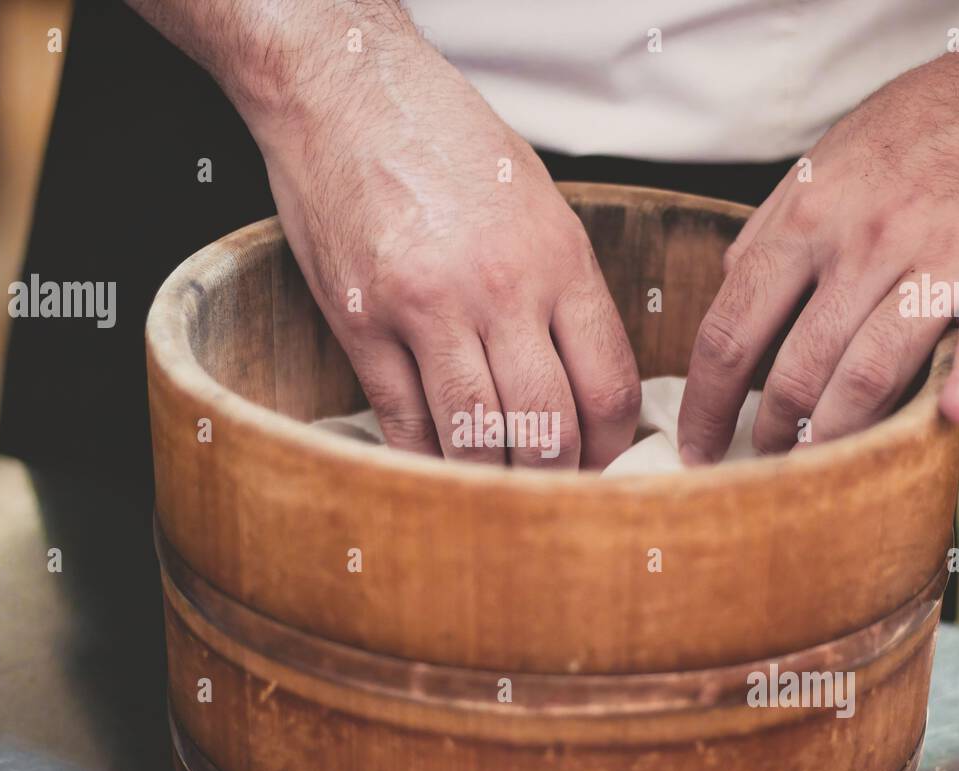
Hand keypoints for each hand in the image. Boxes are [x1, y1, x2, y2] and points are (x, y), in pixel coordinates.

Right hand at [229, 9, 638, 467]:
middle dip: (556, 477)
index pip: (608, 383)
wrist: (345, 88)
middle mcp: (499, 289)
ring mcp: (425, 309)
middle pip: (547, 426)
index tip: (604, 462)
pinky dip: (422, 459)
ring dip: (489, 482)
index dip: (613, 443)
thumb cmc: (445, 139)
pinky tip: (435, 470)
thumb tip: (583, 376)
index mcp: (557, 257)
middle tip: (552, 495)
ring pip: (474, 438)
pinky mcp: (360, 323)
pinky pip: (402, 420)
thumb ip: (564, 288)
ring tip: (495, 495)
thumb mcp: (537, 201)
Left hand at [677, 0, 958, 462]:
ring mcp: (943, 258)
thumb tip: (725, 292)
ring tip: (818, 464)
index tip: (696, 446)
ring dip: (836, 433)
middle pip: (795, 367)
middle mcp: (867, 240)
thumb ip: (770, 232)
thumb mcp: (821, 163)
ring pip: (870, 370)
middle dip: (769, 430)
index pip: (731, 331)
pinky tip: (954, 414)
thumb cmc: (915, 135)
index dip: (706, 403)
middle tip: (763, 461)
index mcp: (807, 217)